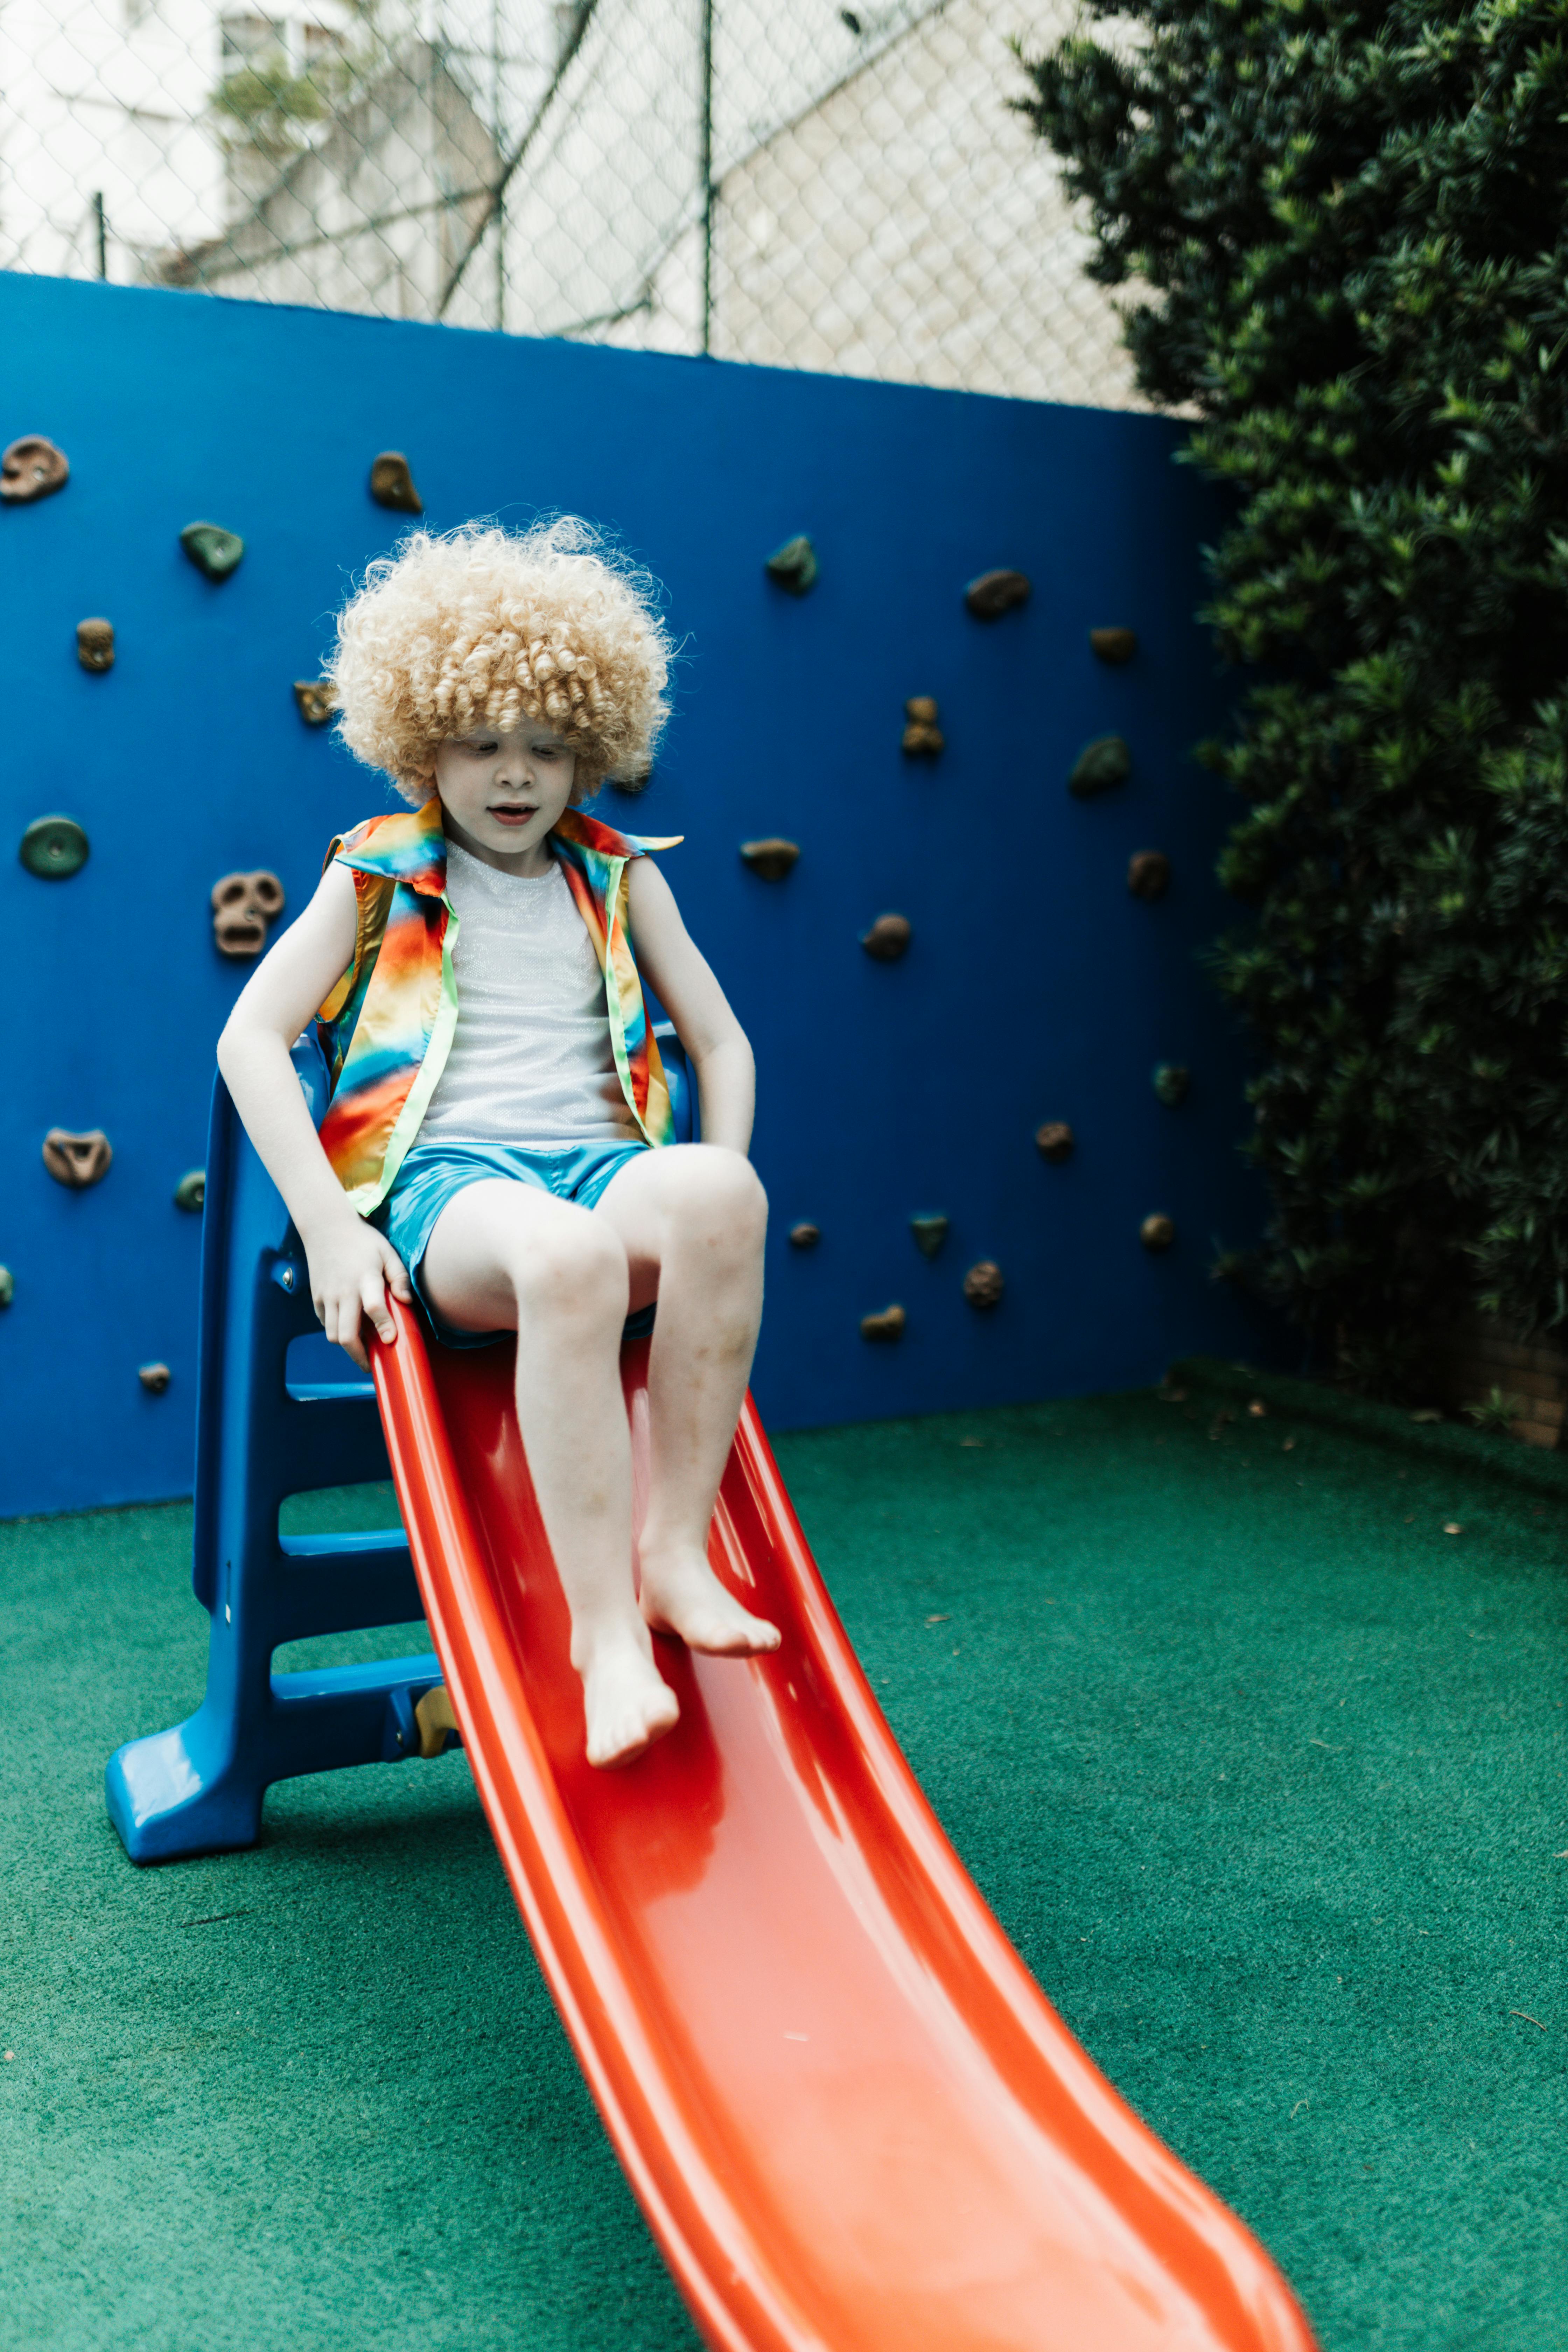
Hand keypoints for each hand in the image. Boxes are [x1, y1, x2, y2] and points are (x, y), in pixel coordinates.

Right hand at [302, 1215, 412, 1369]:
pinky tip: (348, 1329)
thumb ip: (399, 1277)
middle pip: (346, 1334)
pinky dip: (335, 1331)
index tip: (390, 1340)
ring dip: (347, 1347)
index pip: (374, 1307)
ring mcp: (326, 1295)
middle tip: (372, 1364)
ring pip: (332, 1334)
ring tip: (362, 1351)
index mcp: (365, 1278)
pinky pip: (325, 1323)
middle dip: (359, 1355)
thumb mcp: (387, 1252)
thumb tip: (406, 1301)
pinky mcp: (316, 1297)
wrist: (326, 1227)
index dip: (384, 1325)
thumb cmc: (362, 1241)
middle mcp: (343, 1290)